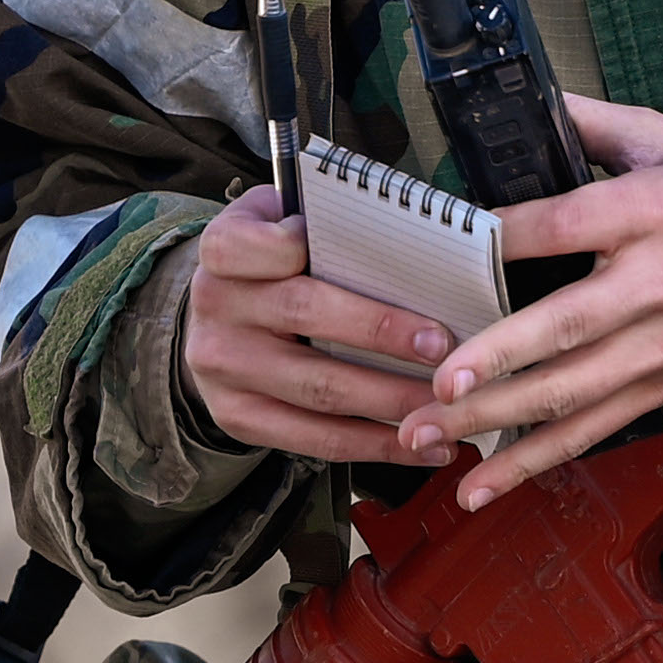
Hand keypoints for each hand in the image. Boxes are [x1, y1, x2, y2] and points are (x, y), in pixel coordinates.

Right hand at [178, 186, 471, 461]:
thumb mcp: (281, 220)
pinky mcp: (238, 417)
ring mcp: (222, 367)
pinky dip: (375, 444)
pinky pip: (315, 439)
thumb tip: (425, 233)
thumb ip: (327, 218)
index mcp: (224, 249)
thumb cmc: (272, 265)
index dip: (313, 250)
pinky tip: (419, 445)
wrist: (218, 320)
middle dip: (382, 332)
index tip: (374, 258)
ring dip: (391, 400)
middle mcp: (215, 306)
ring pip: (319, 389)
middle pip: (305, 315)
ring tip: (447, 403)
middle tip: (443, 347)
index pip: (265, 243)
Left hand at [411, 95, 662, 504]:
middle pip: (564, 327)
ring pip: (571, 393)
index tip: (438, 251)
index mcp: (652, 213)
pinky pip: (594, 430)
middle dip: (496, 359)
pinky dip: (537, 461)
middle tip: (435, 382)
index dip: (497, 240)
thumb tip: (528, 103)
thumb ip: (596, 125)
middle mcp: (655, 285)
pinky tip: (486, 485)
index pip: (560, 225)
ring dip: (496, 424)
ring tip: (427, 437)